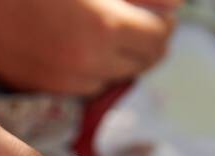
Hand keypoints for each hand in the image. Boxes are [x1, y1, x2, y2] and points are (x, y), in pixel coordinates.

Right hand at [0, 0, 180, 94]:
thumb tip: (173, 4)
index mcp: (104, 27)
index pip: (159, 38)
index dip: (164, 22)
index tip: (161, 12)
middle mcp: (88, 62)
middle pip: (141, 64)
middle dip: (147, 42)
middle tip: (144, 22)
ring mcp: (63, 80)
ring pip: (112, 78)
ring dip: (118, 57)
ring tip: (107, 31)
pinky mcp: (41, 87)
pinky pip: (81, 85)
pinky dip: (89, 68)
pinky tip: (77, 43)